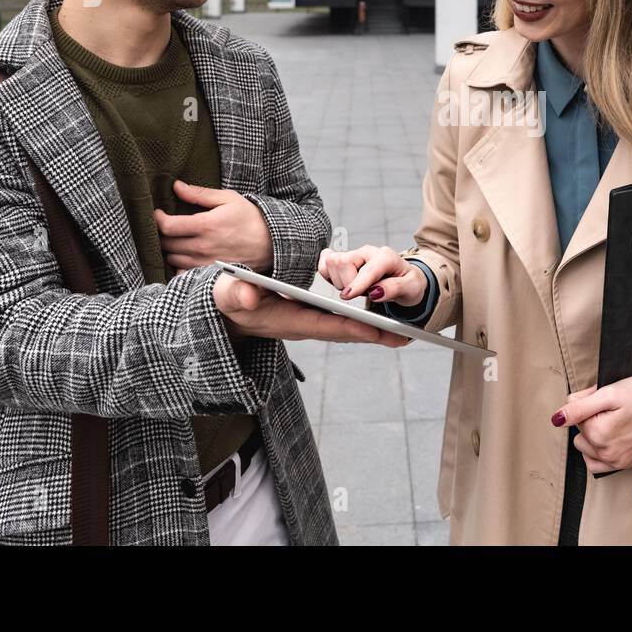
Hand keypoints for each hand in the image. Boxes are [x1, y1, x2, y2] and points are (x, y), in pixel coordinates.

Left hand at [155, 180, 272, 271]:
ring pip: (172, 258)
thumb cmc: (251, 218)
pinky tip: (184, 254)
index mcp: (206, 225)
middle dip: (162, 234)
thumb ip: (200, 194)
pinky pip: (183, 272)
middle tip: (167, 225)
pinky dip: (179, 264)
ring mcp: (205, 263)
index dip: (157, 219)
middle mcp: (203, 246)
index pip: (168, 226)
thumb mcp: (228, 199)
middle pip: (166, 244)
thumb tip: (176, 186)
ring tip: (176, 239)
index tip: (157, 214)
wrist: (272, 244)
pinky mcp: (209, 274)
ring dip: (169, 249)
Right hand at [212, 274, 409, 346]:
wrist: (225, 313)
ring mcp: (307, 324)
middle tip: (406, 337)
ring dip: (372, 332)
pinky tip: (380, 320)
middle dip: (374, 335)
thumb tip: (247, 298)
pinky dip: (361, 324)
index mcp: (288, 320)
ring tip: (402, 333)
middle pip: (344, 332)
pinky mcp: (308, 319)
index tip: (379, 330)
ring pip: (345, 329)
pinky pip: (340, 323)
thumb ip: (237, 294)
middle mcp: (303, 326)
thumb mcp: (228, 294)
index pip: (327, 325)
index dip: (353, 327)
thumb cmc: (227, 300)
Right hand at [318, 245, 427, 307]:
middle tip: (362, 294)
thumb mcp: (411, 288)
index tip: (347, 295)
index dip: (357, 282)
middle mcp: (367, 252)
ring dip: (340, 281)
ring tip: (356, 289)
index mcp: (386, 256)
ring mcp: (353, 254)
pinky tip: (343, 283)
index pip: (368, 268)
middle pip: (343, 262)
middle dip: (347, 284)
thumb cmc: (409, 283)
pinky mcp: (342, 258)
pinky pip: (324, 263)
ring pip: (331, 262)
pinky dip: (328, 275)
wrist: (404, 278)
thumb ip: (395, 288)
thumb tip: (376, 292)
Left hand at [551, 377, 631, 473]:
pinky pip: (596, 464)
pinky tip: (608, 439)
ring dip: (593, 436)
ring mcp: (615, 461)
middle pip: (579, 433)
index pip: (575, 417)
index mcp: (598, 433)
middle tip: (611, 409)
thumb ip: (580, 406)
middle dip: (589, 420)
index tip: (604, 399)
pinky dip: (596, 453)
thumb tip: (557, 418)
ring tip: (613, 422)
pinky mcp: (623, 465)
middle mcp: (605, 452)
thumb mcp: (609, 393)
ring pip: (585, 448)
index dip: (587, 404)